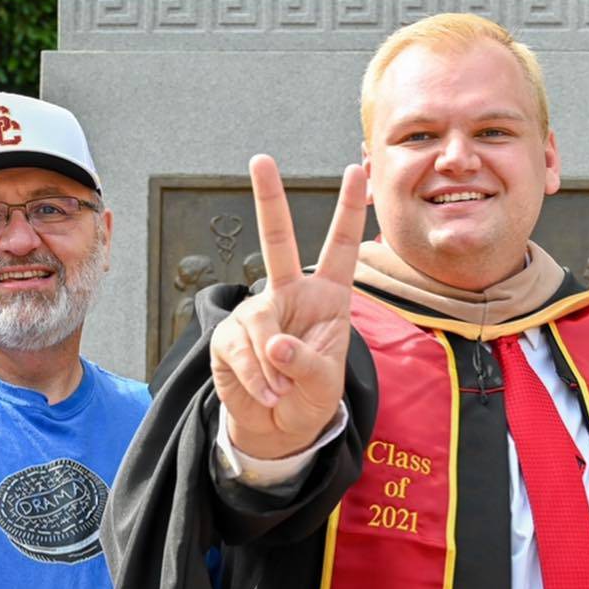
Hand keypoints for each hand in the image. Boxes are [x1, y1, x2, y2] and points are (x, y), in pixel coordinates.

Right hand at [211, 155, 365, 461]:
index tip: (359, 171)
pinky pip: (241, 350)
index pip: (340, 249)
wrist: (278, 429)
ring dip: (273, 366)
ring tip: (282, 390)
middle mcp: (290, 295)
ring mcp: (257, 312)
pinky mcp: (229, 336)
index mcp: (327, 298)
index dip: (349, 211)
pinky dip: (257, 378)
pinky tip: (267, 393)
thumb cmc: (310, 398)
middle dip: (268, 199)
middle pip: (277, 241)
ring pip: (260, 323)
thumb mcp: (324, 385)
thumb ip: (306, 362)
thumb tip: (275, 343)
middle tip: (261, 159)